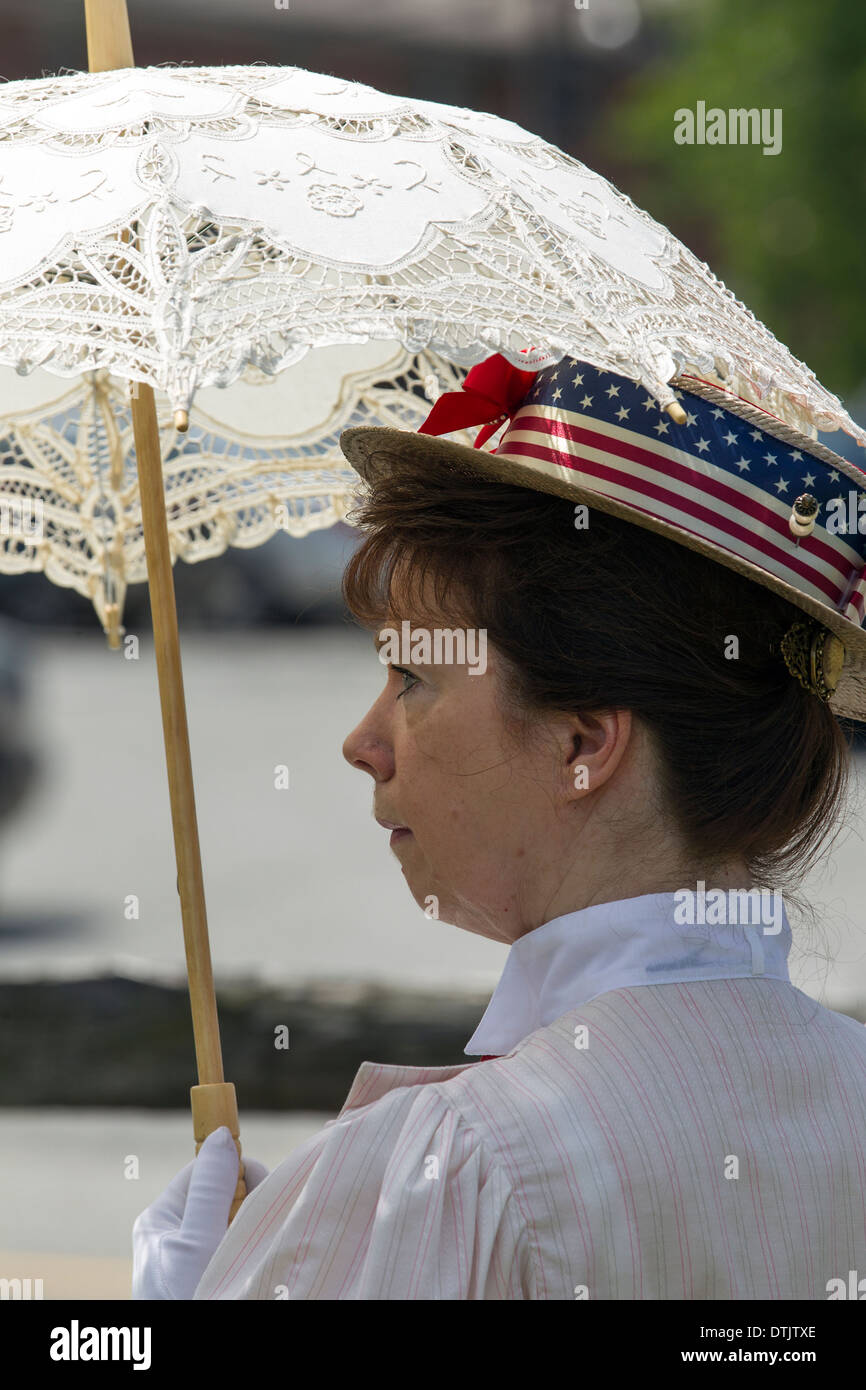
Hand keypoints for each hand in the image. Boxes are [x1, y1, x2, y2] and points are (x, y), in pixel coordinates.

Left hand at [132, 1126, 269, 1299]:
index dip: (235, 1170)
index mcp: (159, 1219)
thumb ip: (210, 1189)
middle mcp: (175, 1234)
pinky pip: (240, 1246)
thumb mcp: (195, 1243)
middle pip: (224, 1194)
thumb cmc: (184, 1301)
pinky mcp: (211, 1274)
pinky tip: (256, 1264)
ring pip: (236, 1221)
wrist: (191, 1361)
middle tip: (257, 1229)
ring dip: (253, 1230)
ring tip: (255, 1252)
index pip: (204, 1169)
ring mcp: (194, 1257)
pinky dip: (253, 1249)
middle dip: (248, 1206)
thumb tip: (222, 1134)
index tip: (262, 1184)